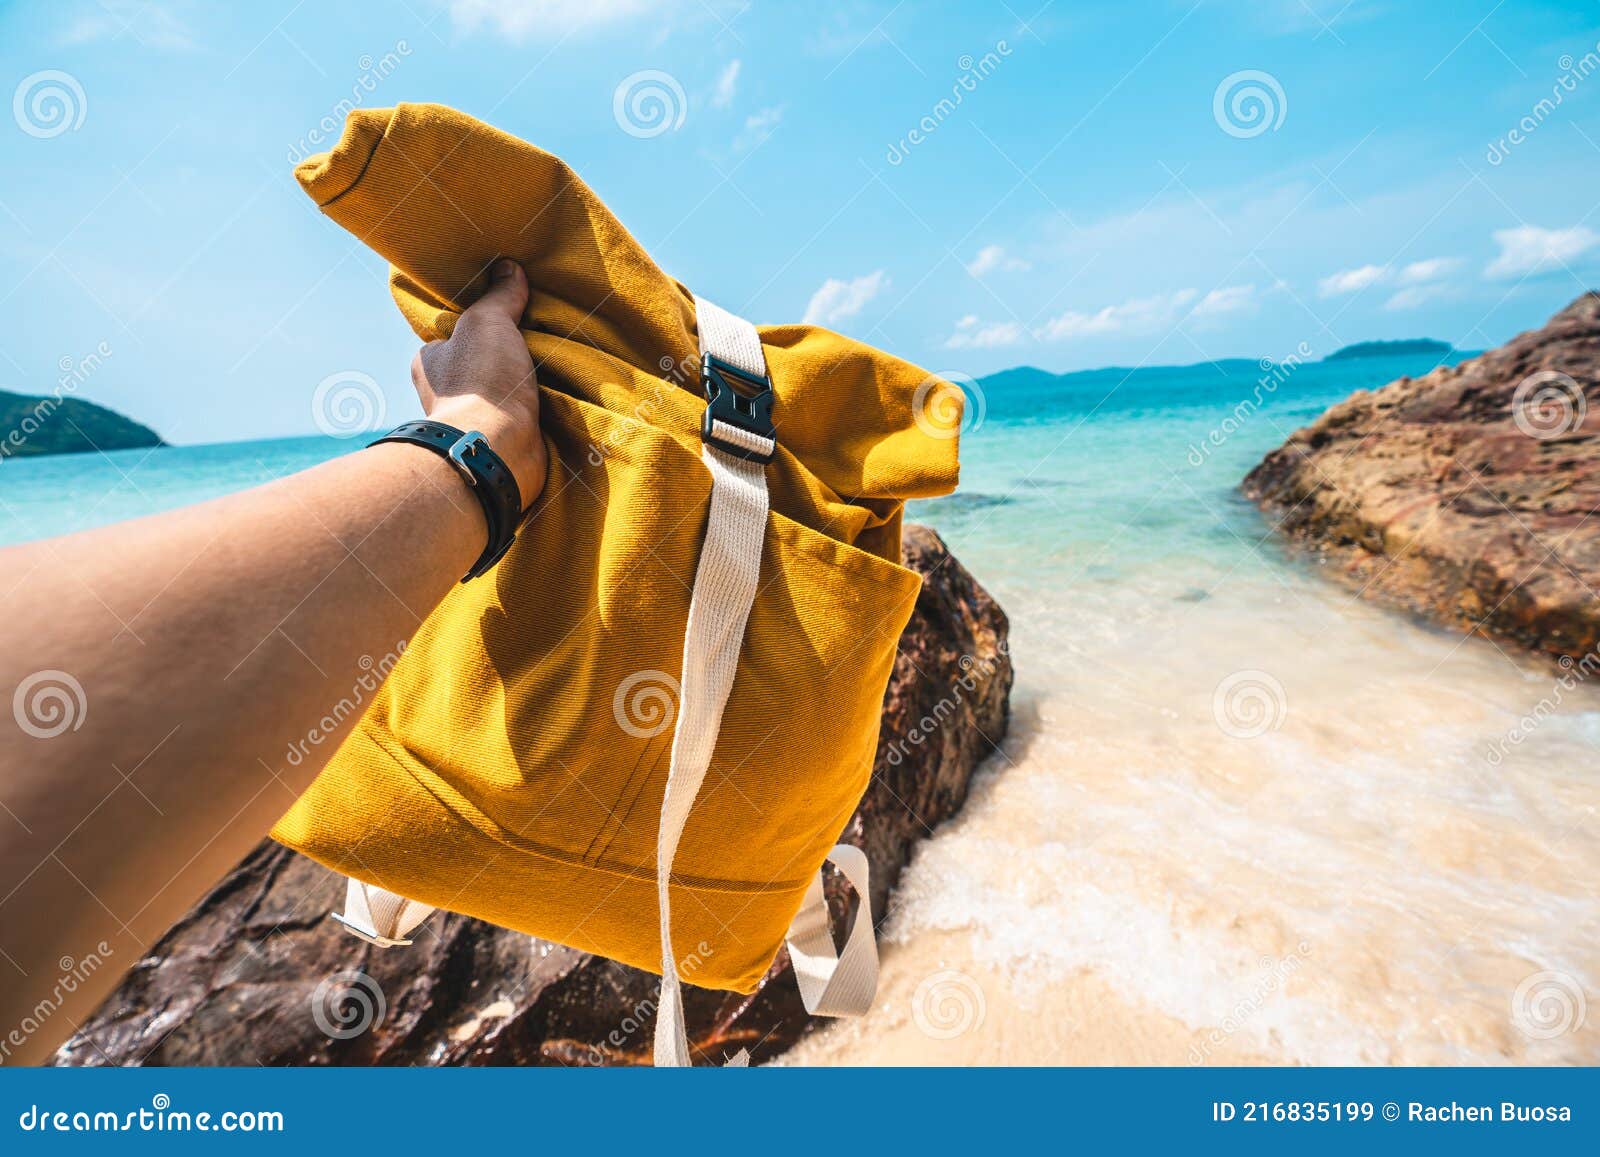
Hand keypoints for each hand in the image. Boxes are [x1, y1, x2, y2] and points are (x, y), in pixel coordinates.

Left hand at [411, 257, 545, 506]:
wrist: (497, 449)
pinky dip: (539, 409)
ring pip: (503, 391)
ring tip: (557, 363)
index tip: (507, 314)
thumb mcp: (488, 322)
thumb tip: (507, 266)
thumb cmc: (480, 382)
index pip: (452, 335)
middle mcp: (446, 393)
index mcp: (430, 363)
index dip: (479, 323)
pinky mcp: (502, 442)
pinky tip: (560, 395)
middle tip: (539, 336)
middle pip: (480, 363)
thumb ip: (499, 295)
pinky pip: (523, 417)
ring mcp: (475, 420)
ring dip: (527, 382)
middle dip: (506, 354)